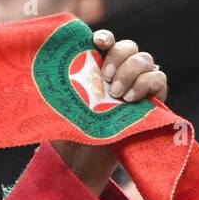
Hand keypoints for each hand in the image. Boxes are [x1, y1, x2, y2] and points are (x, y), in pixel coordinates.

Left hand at [52, 30, 166, 194]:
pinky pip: (159, 78)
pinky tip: (131, 97)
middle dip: (118, 56)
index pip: (106, 42)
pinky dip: (147, 82)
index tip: (97, 42)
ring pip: (145, 59)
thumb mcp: (60, 106)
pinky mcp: (153, 99)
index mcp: (97, 68)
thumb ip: (60, 87)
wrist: (84, 161)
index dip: (105, 38)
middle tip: (106, 77)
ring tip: (116, 94)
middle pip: (128, 47)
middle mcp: (119, 72)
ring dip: (131, 71)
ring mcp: (138, 84)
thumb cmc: (69, 132)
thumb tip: (39, 73)